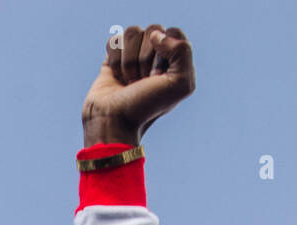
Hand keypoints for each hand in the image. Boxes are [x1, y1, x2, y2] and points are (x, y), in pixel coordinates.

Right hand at [81, 25, 194, 147]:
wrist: (114, 122)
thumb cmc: (147, 107)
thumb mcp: (181, 84)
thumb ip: (183, 51)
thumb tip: (156, 34)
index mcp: (175, 60)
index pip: (173, 32)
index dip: (165, 51)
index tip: (159, 77)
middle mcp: (156, 56)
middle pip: (152, 30)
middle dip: (145, 58)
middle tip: (142, 82)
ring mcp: (134, 56)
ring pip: (132, 33)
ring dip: (128, 60)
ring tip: (129, 81)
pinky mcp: (113, 58)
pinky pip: (114, 41)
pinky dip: (114, 60)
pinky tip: (116, 77)